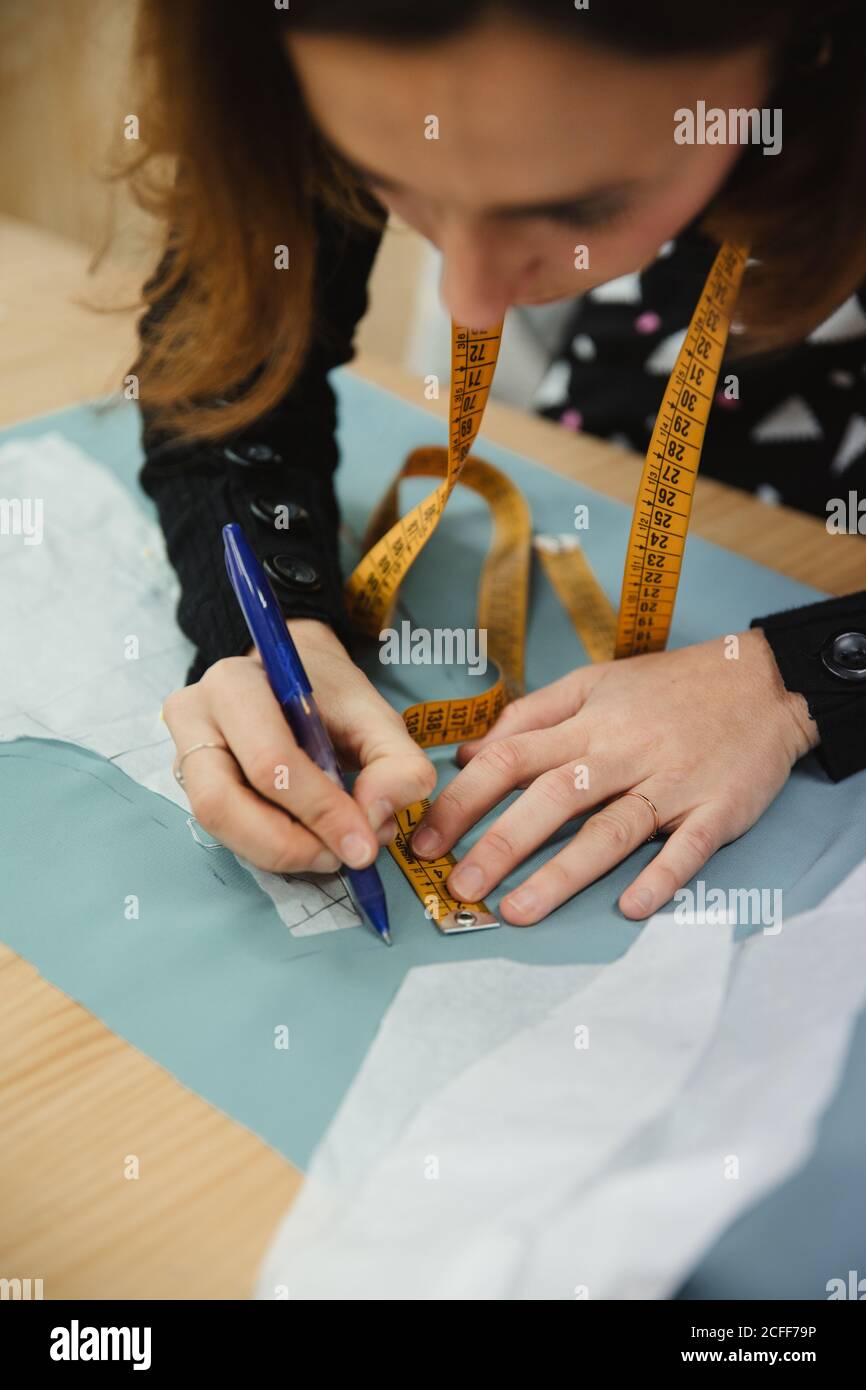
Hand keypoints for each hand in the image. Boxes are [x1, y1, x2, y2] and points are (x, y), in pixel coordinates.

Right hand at [162, 619, 434, 872]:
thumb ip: (397, 763)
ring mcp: (183, 753)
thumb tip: (376, 820)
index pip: (268, 761)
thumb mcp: (376, 716)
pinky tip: (305, 840)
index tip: (363, 843)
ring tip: (327, 850)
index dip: (318, 811)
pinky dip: (268, 849)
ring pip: (216, 825)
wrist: (289, 677)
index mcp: (236, 684)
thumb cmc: (328, 695)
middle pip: (223, 803)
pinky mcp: (189, 785)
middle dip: (290, 843)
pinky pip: (223, 832)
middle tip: (341, 856)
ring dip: (278, 853)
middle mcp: (195, 717)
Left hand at [410, 630, 817, 923]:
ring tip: (518, 911)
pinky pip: (688, 848)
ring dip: (563, 873)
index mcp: (587, 724)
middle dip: (501, 843)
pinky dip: (662, 877)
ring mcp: (670, 784)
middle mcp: (622, 754)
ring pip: (611, 830)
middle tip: (460, 886)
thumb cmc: (668, 687)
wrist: (762, 682)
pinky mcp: (717, 810)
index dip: (465, 800)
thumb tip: (467, 753)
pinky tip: (630, 906)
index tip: (427, 840)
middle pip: (553, 798)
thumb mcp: (593, 682)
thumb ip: (529, 716)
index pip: (512, 758)